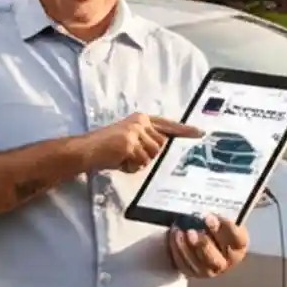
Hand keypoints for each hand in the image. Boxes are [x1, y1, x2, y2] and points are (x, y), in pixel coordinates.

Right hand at [81, 113, 202, 173]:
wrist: (86, 150)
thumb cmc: (108, 148)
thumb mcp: (130, 139)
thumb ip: (146, 140)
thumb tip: (164, 149)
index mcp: (142, 119)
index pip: (167, 124)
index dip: (184, 130)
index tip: (200, 133)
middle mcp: (140, 122)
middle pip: (161, 146)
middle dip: (148, 156)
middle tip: (129, 155)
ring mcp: (135, 132)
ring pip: (152, 156)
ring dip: (138, 162)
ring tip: (122, 158)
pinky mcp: (129, 143)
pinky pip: (140, 162)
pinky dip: (130, 167)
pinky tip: (119, 161)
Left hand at [168, 214, 249, 278]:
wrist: (208, 236)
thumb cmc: (216, 225)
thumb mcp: (221, 218)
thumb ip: (217, 216)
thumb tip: (204, 208)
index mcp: (239, 246)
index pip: (237, 240)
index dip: (225, 228)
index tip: (210, 216)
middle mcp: (227, 262)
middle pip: (217, 258)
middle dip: (203, 244)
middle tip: (191, 231)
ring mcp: (210, 270)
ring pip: (200, 264)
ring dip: (187, 248)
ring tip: (179, 232)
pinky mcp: (194, 272)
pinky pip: (185, 266)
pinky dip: (178, 251)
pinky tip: (174, 237)